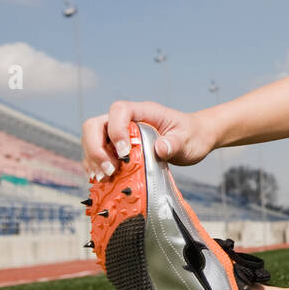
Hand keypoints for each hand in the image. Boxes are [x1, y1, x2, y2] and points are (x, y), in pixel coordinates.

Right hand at [81, 100, 214, 181]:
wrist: (196, 138)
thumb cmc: (192, 135)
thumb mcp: (188, 140)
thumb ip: (174, 143)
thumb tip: (160, 149)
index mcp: (145, 112)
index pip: (119, 111)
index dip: (116, 130)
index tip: (124, 153)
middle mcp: (128, 119)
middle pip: (96, 125)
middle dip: (96, 148)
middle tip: (109, 170)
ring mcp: (120, 132)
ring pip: (92, 139)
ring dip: (93, 159)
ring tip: (105, 177)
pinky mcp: (117, 146)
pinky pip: (97, 152)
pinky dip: (95, 165)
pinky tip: (103, 178)